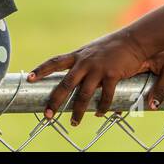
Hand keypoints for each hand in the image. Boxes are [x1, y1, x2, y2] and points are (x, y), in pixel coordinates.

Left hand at [27, 30, 152, 125]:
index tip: (30, 78)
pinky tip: (99, 114)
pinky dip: (102, 108)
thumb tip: (75, 75)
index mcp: (78, 55)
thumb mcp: (93, 50)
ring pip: (83, 95)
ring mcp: (98, 69)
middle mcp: (85, 62)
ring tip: (73, 123)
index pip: (55, 62)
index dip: (41, 70)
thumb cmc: (113, 46)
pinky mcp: (112, 75)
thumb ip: (83, 61)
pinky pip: (105, 96)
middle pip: (65, 84)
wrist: (134, 40)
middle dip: (55, 101)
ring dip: (77, 111)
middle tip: (47, 114)